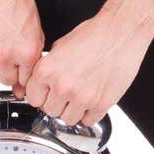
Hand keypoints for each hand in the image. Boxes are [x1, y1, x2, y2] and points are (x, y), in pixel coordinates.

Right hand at [0, 0, 44, 97]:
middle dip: (7, 73)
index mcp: (27, 51)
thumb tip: (25, 79)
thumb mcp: (35, 30)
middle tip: (5, 61)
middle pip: (7, 82)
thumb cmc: (15, 1)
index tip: (18, 74)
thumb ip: (31, 57)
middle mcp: (6, 54)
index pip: (26, 81)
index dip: (22, 77)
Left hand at [22, 10, 153, 125]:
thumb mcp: (60, 46)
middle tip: (66, 93)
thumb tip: (43, 82)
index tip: (47, 94)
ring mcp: (82, 97)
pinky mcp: (101, 104)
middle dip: (57, 103)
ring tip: (80, 97)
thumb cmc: (94, 35)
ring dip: (72, 111)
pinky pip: (89, 121)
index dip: (41, 96)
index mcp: (47, 71)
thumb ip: (49, 68)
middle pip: (50, 111)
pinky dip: (90, 114)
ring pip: (68, 119)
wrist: (121, 33)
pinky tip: (92, 101)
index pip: (33, 99)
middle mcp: (62, 86)